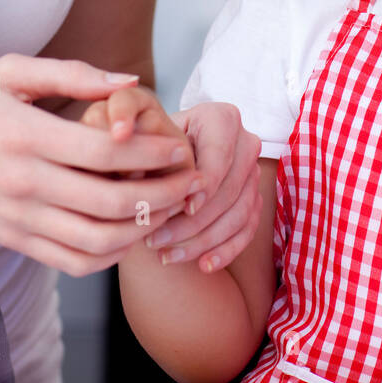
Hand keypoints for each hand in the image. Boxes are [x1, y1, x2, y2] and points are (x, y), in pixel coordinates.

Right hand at [0, 53, 199, 277]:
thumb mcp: (9, 73)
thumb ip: (73, 74)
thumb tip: (130, 81)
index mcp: (26, 135)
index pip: (106, 153)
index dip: (153, 154)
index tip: (182, 148)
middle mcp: (24, 183)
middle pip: (111, 203)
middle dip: (164, 195)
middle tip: (193, 183)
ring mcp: (19, 219)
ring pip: (97, 241)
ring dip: (144, 230)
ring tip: (170, 209)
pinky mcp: (15, 241)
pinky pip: (73, 262)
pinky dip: (111, 256)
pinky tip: (131, 234)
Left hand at [142, 101, 262, 274]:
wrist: (164, 154)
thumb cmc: (148, 136)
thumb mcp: (138, 123)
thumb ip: (132, 129)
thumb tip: (128, 157)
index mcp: (222, 117)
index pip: (220, 156)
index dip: (203, 186)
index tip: (179, 208)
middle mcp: (245, 142)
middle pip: (230, 189)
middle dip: (194, 221)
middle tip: (156, 241)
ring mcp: (252, 173)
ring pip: (240, 213)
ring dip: (204, 240)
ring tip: (167, 255)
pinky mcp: (253, 199)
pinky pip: (248, 229)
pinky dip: (227, 250)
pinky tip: (202, 265)